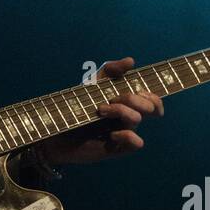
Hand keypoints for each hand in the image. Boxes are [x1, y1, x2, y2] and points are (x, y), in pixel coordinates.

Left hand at [40, 56, 163, 166]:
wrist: (56, 127)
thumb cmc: (77, 105)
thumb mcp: (93, 83)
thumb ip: (111, 70)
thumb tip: (131, 61)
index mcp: (128, 105)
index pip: (153, 101)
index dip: (153, 95)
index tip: (137, 90)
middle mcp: (128, 119)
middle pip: (150, 107)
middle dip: (132, 98)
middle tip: (111, 98)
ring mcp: (123, 133)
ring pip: (137, 119)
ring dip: (120, 110)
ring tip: (100, 110)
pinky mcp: (116, 148)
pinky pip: (136, 143)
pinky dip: (126, 135)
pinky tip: (110, 135)